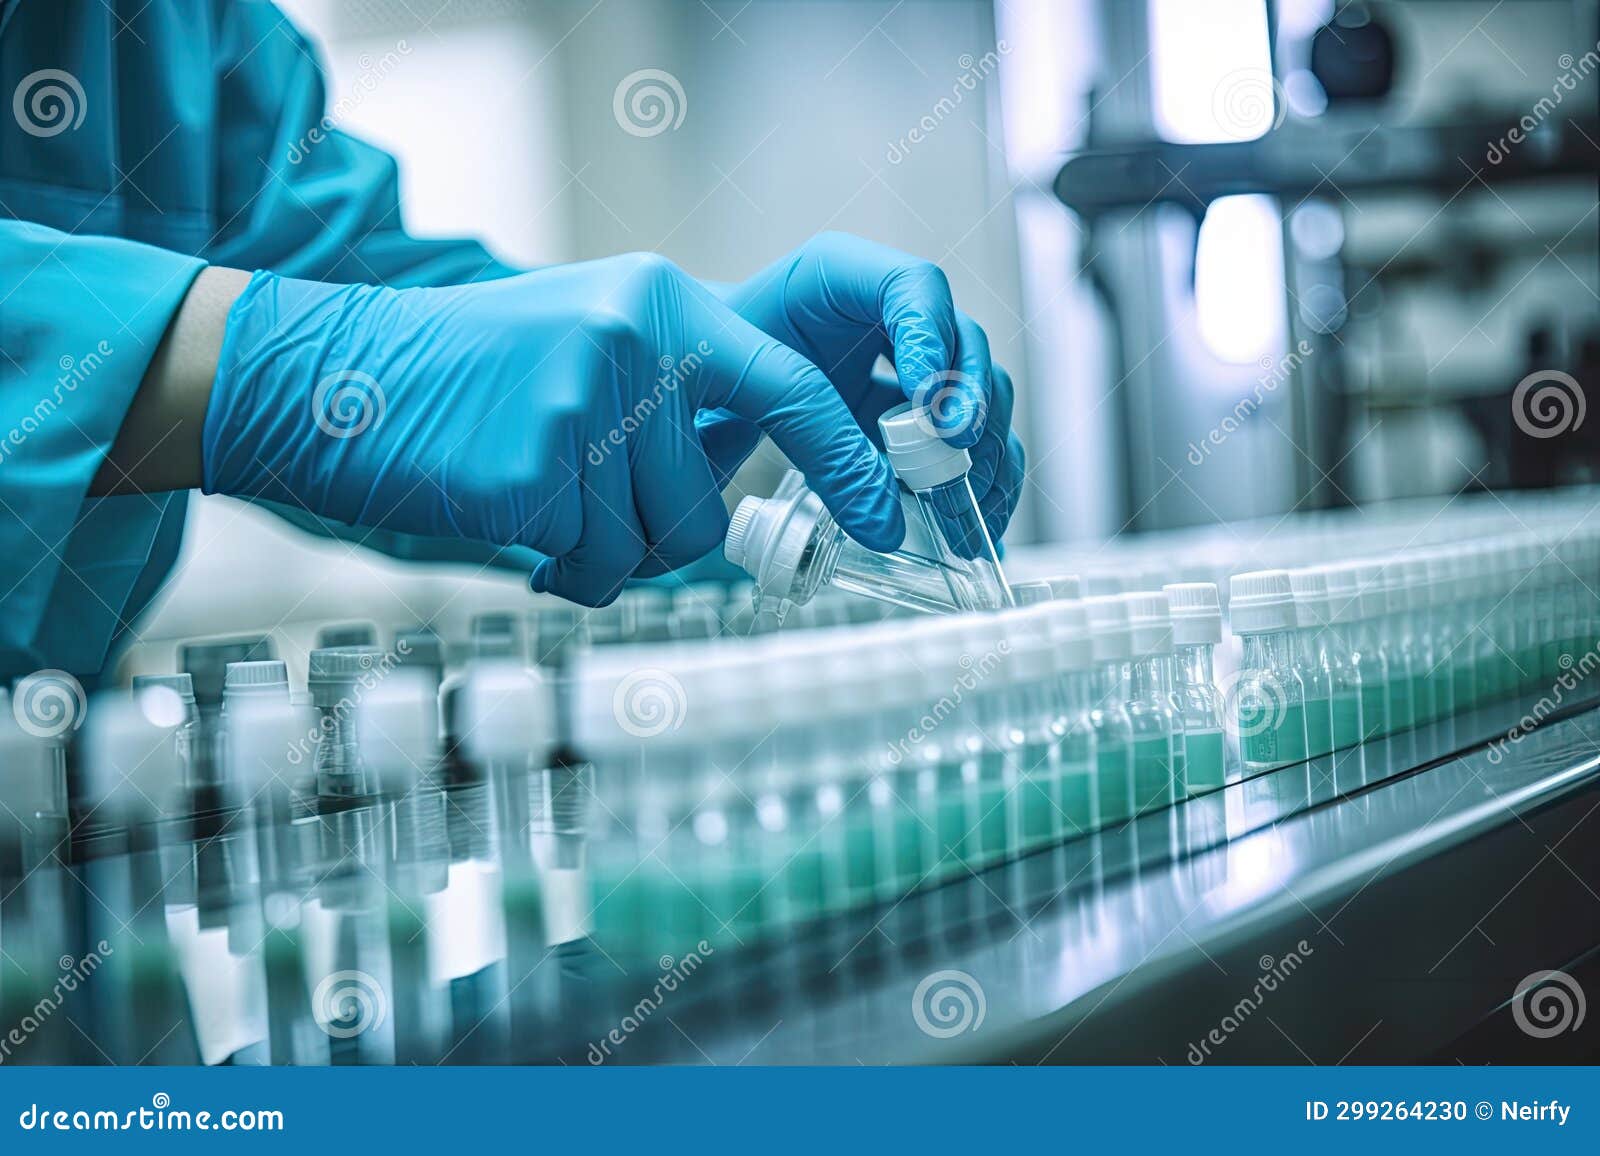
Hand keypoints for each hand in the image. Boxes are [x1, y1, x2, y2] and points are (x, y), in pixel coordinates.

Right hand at [203, 254, 904, 604]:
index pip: (791, 388)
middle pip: (706, 507)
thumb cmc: (468, 378)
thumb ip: (674, 396)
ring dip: (599, 550)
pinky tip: (504, 512)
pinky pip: (588, 570)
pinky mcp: (533, 468)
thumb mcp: (590, 343)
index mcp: (663, 303)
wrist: (334, 377)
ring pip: (651, 547)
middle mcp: (634, 341)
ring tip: (535, 494)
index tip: (883, 518)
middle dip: (653, 534)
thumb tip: (742, 487)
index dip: (844, 464)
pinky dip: (555, 568)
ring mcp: (583, 403)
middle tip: (583, 502)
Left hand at [706, 232, 1024, 541]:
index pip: (912, 286)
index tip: (926, 398)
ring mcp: (905, 361)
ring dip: (986, 448)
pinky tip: (971, 517)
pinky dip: (979, 476)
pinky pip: (966, 435)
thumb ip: (796, 420)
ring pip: (979, 389)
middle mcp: (885, 313)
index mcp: (838, 278)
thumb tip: (864, 496)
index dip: (930, 339)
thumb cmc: (706, 364)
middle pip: (962, 339)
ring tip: (967, 502)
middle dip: (970, 398)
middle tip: (955, 447)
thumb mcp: (739, 379)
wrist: (692, 376)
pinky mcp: (910, 410)